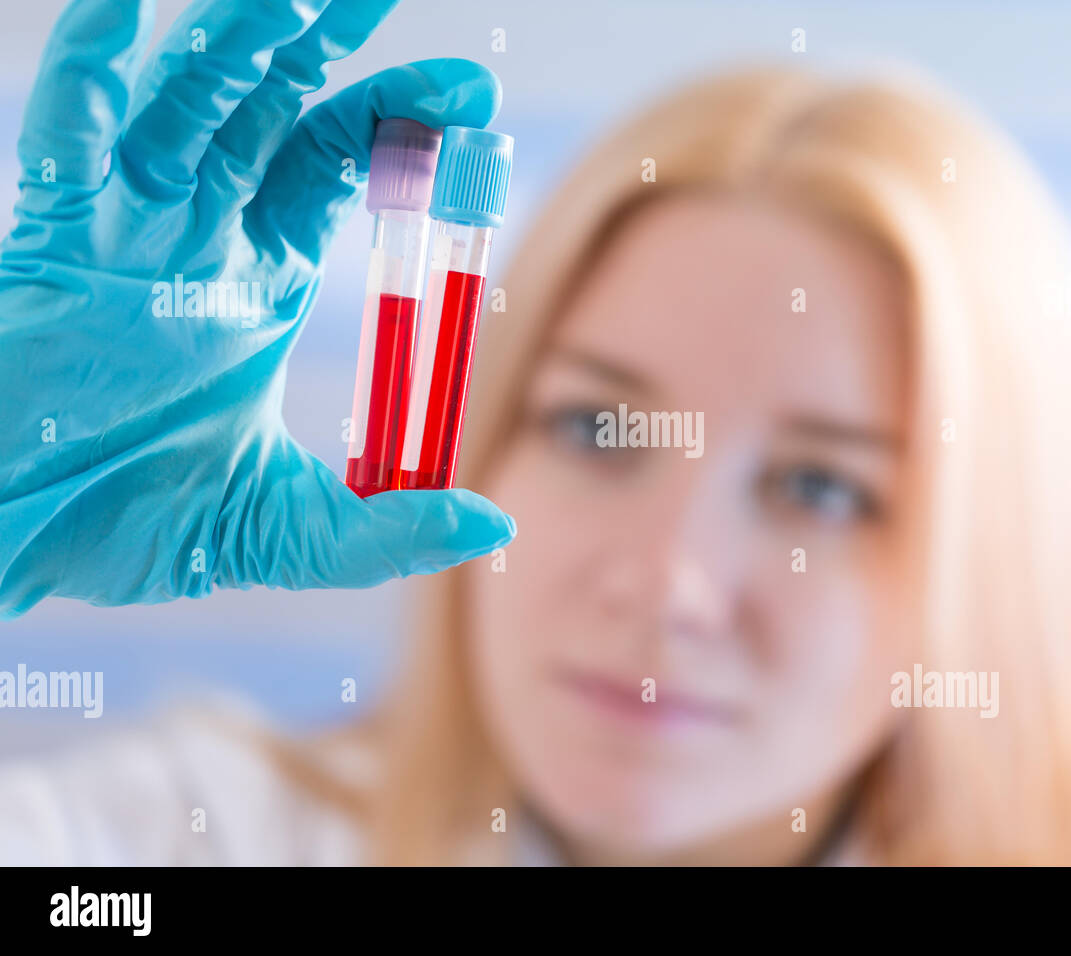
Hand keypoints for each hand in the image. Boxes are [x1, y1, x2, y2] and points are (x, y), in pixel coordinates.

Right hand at [0, 0, 515, 616]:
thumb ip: (385, 529)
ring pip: (182, 105)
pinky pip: (70, 140)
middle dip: (323, 45)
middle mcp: (194, 235)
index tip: (470, 99)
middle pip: (267, 109)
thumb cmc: (125, 523)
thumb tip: (498, 530)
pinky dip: (93, 75)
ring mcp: (120, 229)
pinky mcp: (50, 244)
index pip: (333, 166)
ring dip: (234, 46)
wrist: (12, 539)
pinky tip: (123, 10)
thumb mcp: (283, 530)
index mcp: (255, 278)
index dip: (395, 123)